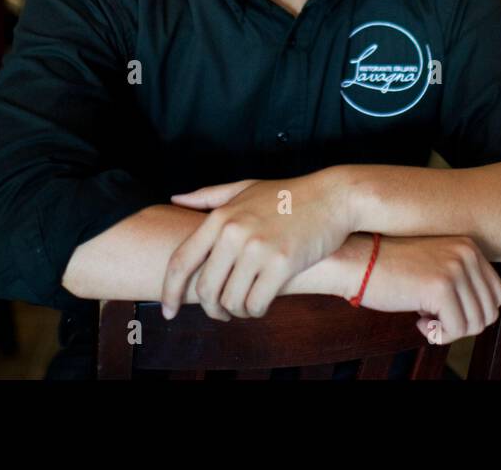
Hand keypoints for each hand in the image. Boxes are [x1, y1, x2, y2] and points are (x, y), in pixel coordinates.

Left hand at [161, 169, 354, 321]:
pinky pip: (256, 304)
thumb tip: (175, 200)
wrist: (332, 197)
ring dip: (236, 311)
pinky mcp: (282, 264)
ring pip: (231, 301)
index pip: (181, 261)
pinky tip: (261, 304)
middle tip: (221, 311)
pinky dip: (255, 311)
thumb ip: (208, 196)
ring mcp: (258, 249)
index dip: (170, 290)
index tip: (168, 309)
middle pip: (205, 289)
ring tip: (245, 305)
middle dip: (211, 308)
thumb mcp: (245, 188)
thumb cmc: (288, 194)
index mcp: (220, 217)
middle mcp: (234, 233)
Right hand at [352, 235, 500, 345]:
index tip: (445, 311)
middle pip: (489, 311)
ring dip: (449, 330)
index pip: (497, 293)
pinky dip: (438, 334)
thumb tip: (482, 315)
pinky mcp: (441, 287)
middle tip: (434, 319)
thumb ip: (461, 279)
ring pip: (475, 323)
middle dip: (462, 323)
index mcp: (468, 246)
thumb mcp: (434, 262)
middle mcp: (466, 253)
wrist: (355, 260)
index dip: (472, 311)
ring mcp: (455, 269)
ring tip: (424, 319)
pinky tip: (417, 321)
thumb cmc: (388, 266)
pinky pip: (456, 329)